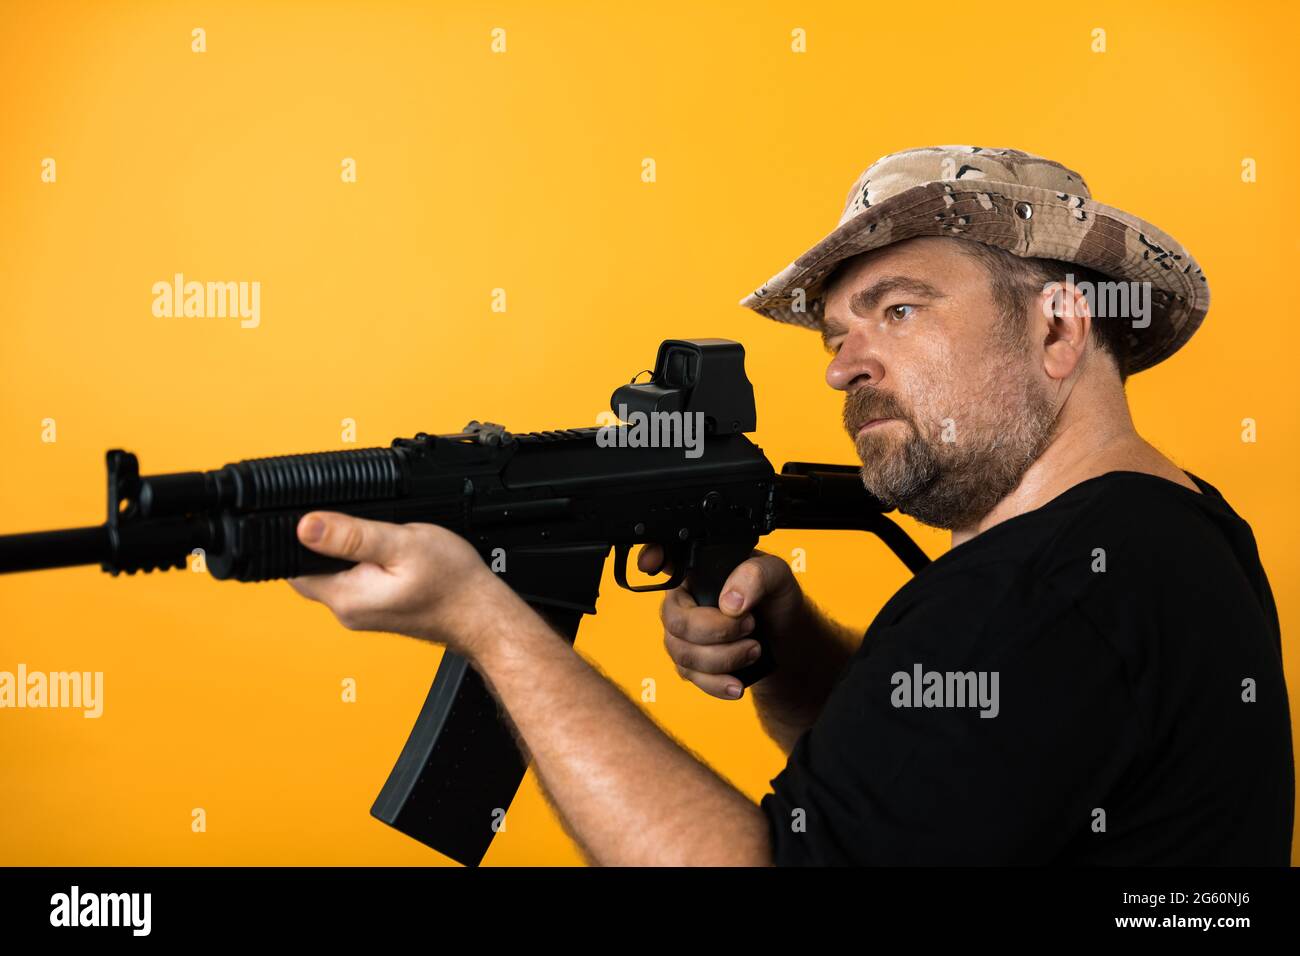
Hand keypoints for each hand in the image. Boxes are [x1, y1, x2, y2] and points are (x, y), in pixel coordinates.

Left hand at [287, 511, 516, 658]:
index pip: (292, 565)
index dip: (293, 537)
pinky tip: (383, 552)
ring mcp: (362, 612)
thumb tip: (305, 526)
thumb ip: (352, 536)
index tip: (310, 515)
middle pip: (309, 569)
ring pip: (333, 574)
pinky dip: (361, 563)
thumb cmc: (453, 583)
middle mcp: (348, 610)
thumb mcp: (402, 544)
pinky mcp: (376, 609)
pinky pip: (353, 581)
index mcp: (346, 597)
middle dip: (320, 542)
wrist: (482, 614)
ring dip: (343, 551)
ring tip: (373, 535)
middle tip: (351, 521)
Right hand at [638, 544, 804, 699]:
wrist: (786, 640)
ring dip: (723, 657)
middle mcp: (684, 601)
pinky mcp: (691, 664)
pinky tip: (736, 684)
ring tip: (754, 649)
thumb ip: (756, 576)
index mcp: (698, 571)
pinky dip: (716, 683)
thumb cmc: (776, 601)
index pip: (665, 558)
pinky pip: (692, 677)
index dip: (651, 557)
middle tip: (750, 625)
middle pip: (674, 620)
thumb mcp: (777, 576)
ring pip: (682, 653)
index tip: (649, 564)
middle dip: (715, 630)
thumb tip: (730, 602)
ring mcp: (683, 635)